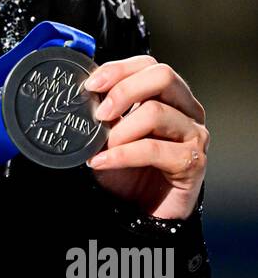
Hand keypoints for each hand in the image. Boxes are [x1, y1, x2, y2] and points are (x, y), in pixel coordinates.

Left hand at [83, 57, 207, 219]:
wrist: (143, 212)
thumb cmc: (130, 171)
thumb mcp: (110, 135)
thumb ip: (105, 112)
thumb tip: (83, 93)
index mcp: (168, 97)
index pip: (149, 65)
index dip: (119, 69)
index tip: (91, 85)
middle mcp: (186, 110)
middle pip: (162, 76)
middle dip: (123, 90)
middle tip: (100, 114)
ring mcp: (193, 134)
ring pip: (156, 112)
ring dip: (120, 130)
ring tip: (102, 147)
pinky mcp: (192, 161)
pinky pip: (153, 149)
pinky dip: (121, 155)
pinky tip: (102, 161)